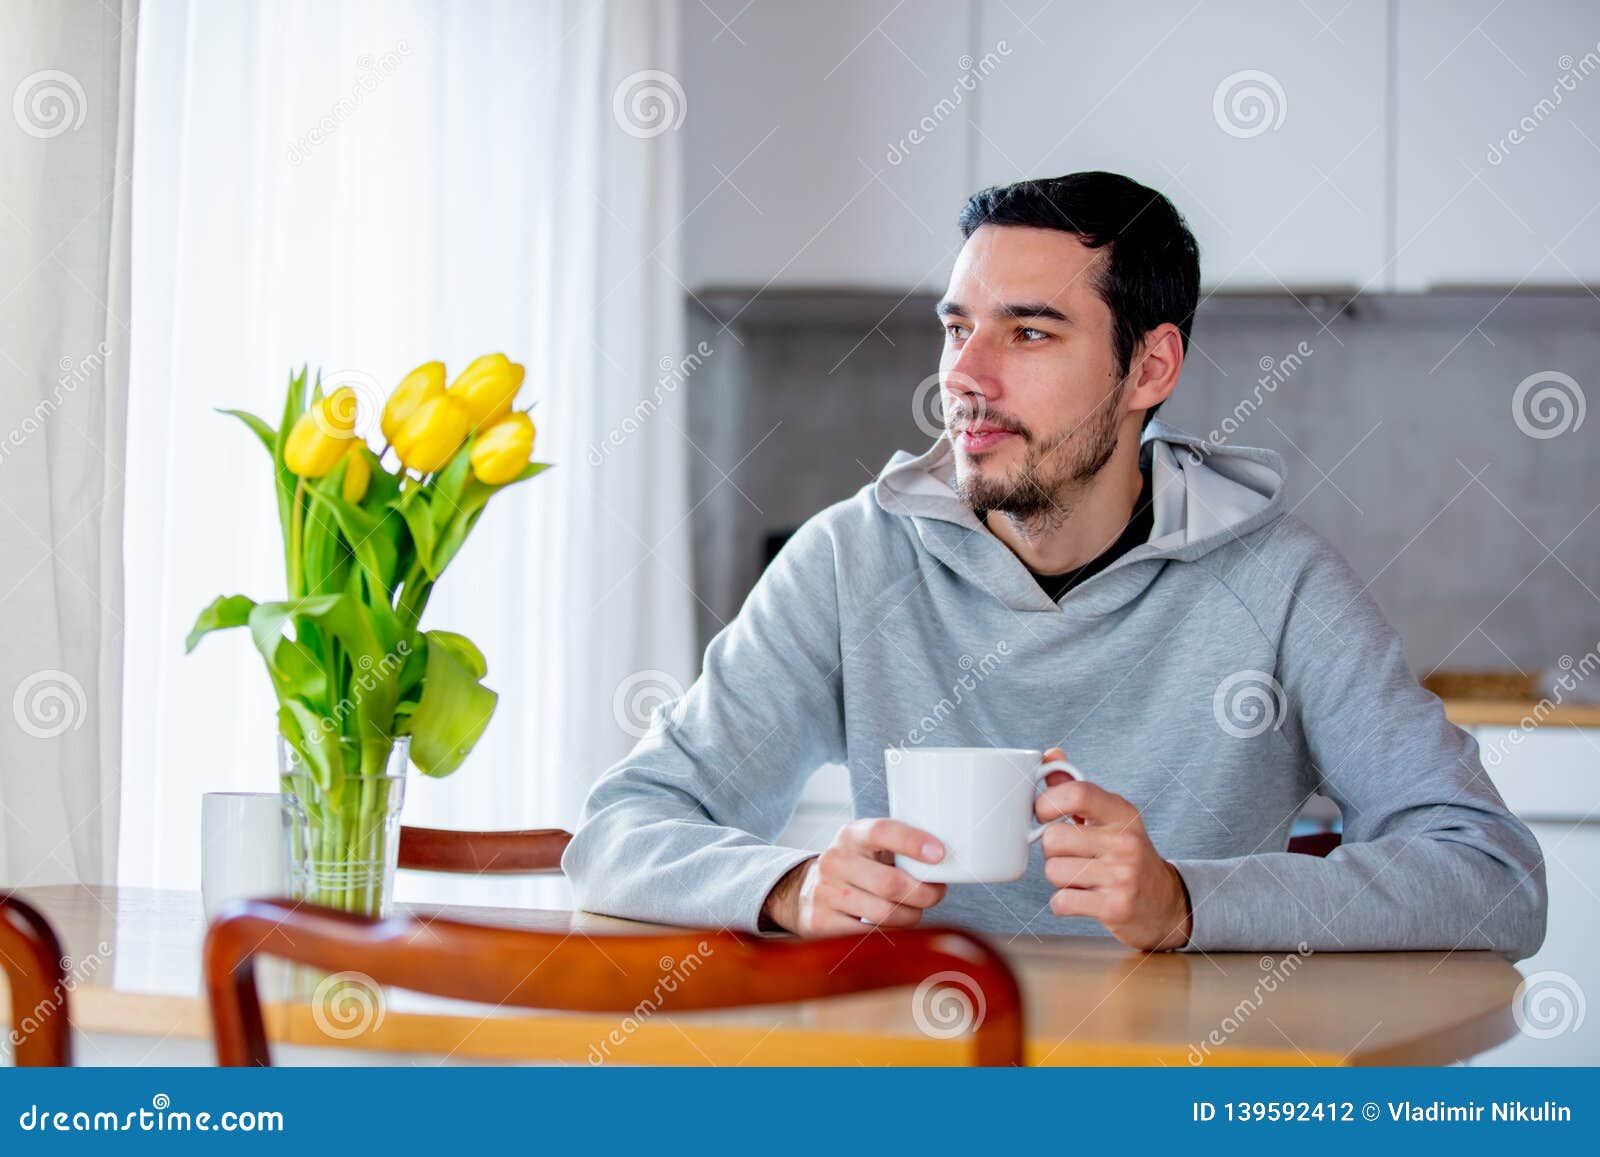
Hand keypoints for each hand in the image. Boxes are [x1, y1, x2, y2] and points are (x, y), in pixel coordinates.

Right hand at [760, 818, 948, 936]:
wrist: (807, 891)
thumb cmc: (857, 867)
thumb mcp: (871, 847)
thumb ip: (900, 848)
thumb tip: (950, 863)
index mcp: (851, 834)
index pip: (882, 830)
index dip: (913, 842)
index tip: (939, 854)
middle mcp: (834, 860)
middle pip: (890, 883)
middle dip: (924, 894)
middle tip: (936, 894)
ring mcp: (824, 893)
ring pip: (884, 914)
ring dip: (910, 917)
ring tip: (915, 912)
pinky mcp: (820, 923)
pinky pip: (868, 937)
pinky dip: (890, 934)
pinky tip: (894, 927)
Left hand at [1033, 748, 1191, 950]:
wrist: (1164, 902)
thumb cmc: (1125, 853)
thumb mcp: (1110, 816)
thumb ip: (1076, 787)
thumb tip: (1051, 754)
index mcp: (1121, 812)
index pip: (1076, 793)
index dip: (1046, 802)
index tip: (1042, 813)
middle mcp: (1125, 841)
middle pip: (1053, 838)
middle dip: (1051, 849)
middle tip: (1068, 853)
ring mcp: (1122, 876)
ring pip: (1053, 871)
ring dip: (1058, 878)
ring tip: (1080, 876)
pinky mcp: (1116, 908)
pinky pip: (1061, 902)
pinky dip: (1062, 904)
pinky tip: (1082, 898)